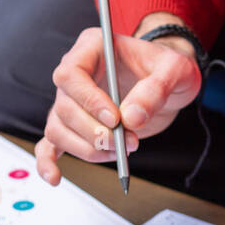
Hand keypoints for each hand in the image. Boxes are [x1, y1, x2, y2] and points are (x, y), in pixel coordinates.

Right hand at [34, 28, 201, 184]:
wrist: (169, 80)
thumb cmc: (168, 67)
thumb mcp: (176, 69)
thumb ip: (157, 88)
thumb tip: (132, 118)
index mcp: (93, 48)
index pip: (71, 74)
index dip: (88, 100)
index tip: (114, 119)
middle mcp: (76, 73)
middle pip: (65, 107)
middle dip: (94, 131)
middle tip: (126, 141)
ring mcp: (72, 101)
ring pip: (59, 129)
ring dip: (87, 148)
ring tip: (121, 152)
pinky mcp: (76, 125)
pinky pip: (51, 144)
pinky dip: (48, 162)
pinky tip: (55, 177)